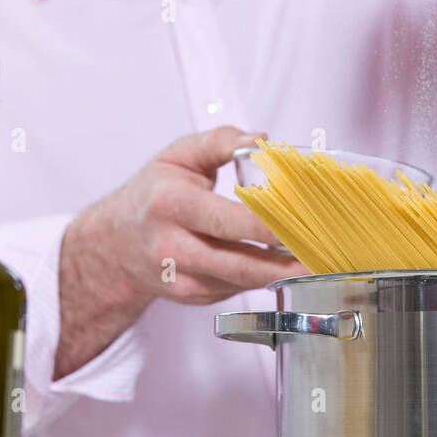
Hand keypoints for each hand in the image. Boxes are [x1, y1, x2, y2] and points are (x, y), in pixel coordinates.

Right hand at [54, 126, 306, 378]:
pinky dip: (259, 277)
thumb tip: (262, 140)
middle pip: (239, 263)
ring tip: (312, 261)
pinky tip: (281, 265)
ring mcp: (181, 278)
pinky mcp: (192, 297)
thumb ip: (221, 141)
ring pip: (241, 281)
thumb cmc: (153, 193)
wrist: (116, 243)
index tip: (301, 222)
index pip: (228, 221)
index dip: (268, 225)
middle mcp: (172, 247)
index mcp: (170, 204)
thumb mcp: (179, 155)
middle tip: (319, 254)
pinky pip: (234, 288)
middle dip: (284, 262)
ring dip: (279, 274)